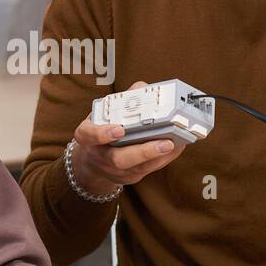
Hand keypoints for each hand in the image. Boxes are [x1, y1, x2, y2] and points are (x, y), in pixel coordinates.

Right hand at [70, 81, 186, 194]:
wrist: (94, 160)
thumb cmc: (101, 129)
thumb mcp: (102, 113)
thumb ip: (121, 100)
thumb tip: (143, 88)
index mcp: (88, 136)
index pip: (89, 136)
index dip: (102, 134)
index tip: (119, 129)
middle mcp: (100, 155)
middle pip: (119, 159)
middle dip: (143, 152)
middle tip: (165, 142)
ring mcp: (115, 170)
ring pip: (138, 168)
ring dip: (160, 156)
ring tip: (176, 143)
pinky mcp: (130, 176)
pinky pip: (148, 169)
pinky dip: (164, 158)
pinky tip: (177, 147)